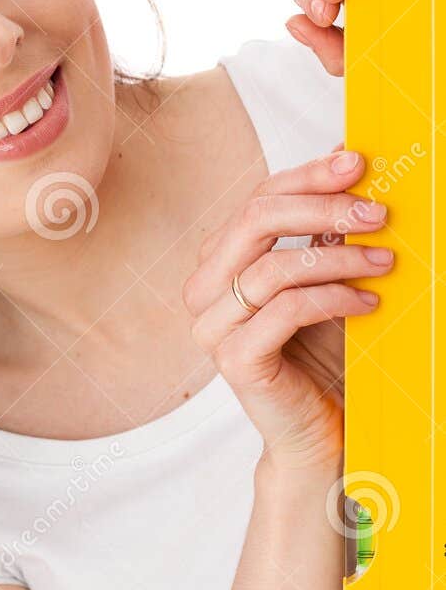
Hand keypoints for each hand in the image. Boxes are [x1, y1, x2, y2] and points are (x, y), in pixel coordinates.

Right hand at [182, 149, 392, 468]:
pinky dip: (335, 298)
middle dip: (323, 207)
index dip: (308, 176)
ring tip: (386, 262)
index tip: (358, 162)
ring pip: (274, 266)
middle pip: (255, 220)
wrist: (319, 433)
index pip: (257, 200)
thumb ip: (325, 230)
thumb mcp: (327, 280)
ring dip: (340, 258)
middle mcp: (205, 291)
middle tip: (378, 212)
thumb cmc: (322, 356)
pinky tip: (369, 303)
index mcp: (219, 263)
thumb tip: (348, 156)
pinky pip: (287, 309)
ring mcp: (213, 328)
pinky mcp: (235, 361)